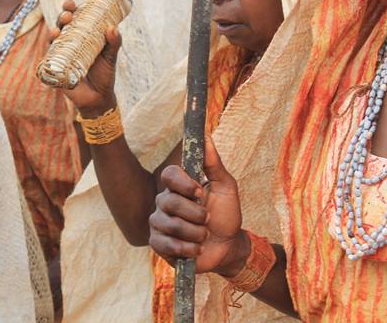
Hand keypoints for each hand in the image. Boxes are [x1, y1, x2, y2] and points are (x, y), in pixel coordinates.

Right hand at [48, 0, 120, 116]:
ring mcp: (61, 56)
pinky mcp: (56, 70)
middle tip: (68, 15)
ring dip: (53, 32)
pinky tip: (51, 46)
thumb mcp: (111, 57)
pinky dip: (48, 52)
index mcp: (81, 37)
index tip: (72, 3)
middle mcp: (69, 44)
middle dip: (62, 18)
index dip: (70, 9)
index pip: (73, 19)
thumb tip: (113, 27)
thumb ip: (114, 42)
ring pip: (53, 40)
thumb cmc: (104, 75)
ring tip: (58, 30)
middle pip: (61, 26)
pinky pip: (49, 60)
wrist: (99, 98)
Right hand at [148, 136, 247, 275]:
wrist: (228, 247)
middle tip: (208, 220)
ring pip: (170, 224)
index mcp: (179, 186)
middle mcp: (164, 202)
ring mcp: (159, 223)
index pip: (168, 174)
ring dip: (195, 233)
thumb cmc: (226, 215)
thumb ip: (214, 164)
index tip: (200, 192)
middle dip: (195, 214)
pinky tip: (196, 249)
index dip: (183, 183)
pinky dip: (186, 249)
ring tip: (204, 236)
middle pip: (169, 201)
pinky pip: (165, 244)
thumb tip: (206, 137)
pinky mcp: (158, 243)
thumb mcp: (226, 187)